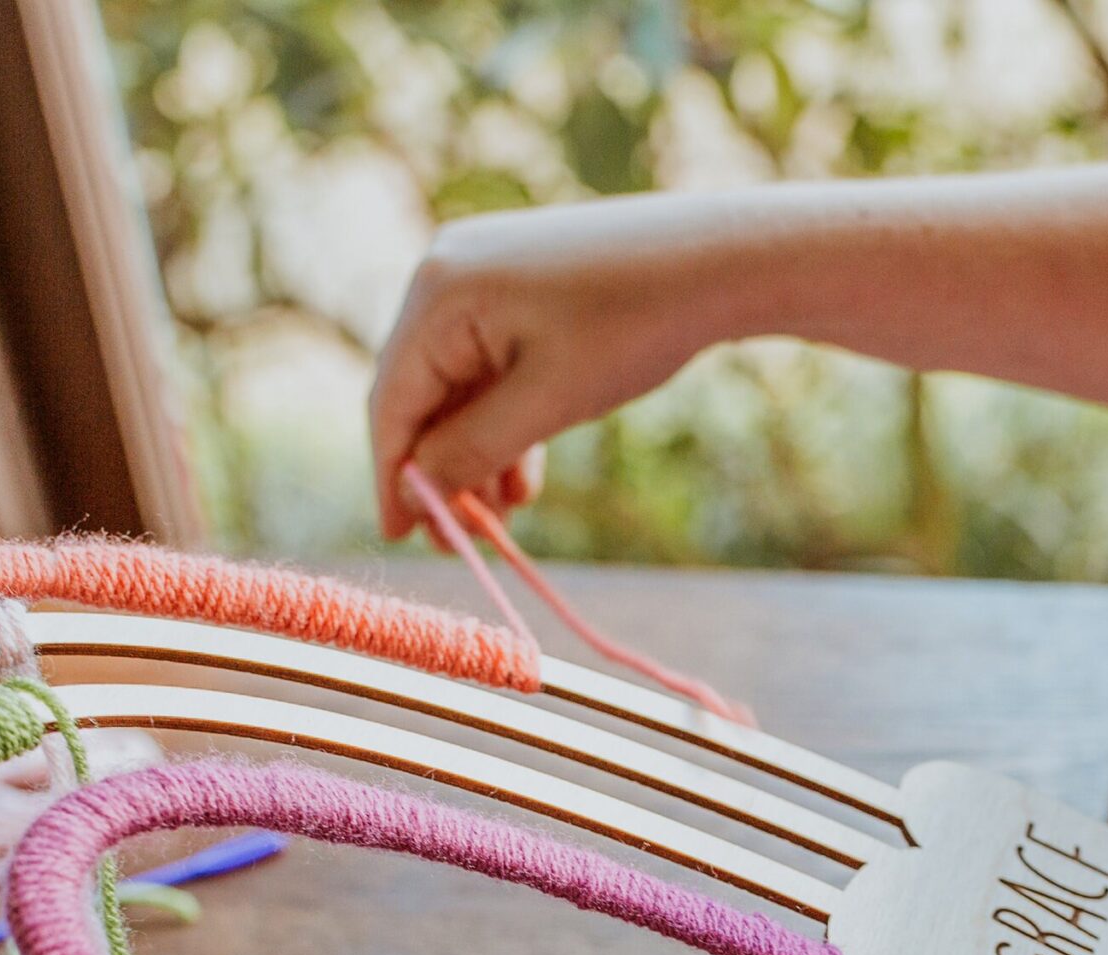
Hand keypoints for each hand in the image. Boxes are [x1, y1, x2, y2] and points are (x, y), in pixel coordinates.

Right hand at [369, 194, 731, 539]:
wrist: (715, 260)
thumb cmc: (631, 325)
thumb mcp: (547, 402)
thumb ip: (472, 450)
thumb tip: (416, 493)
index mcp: (440, 293)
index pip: (391, 401)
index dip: (392, 476)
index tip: (398, 537)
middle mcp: (446, 276)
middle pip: (418, 396)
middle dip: (439, 471)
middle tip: (461, 541)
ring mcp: (481, 279)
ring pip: (457, 390)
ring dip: (474, 456)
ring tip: (502, 518)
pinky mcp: (516, 292)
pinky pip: (490, 371)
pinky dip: (502, 425)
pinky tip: (523, 481)